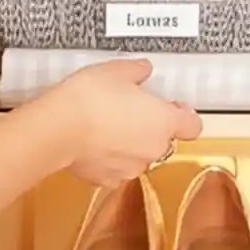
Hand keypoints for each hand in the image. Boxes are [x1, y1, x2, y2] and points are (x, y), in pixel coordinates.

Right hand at [35, 59, 202, 186]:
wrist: (56, 130)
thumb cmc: (91, 97)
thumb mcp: (115, 71)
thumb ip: (136, 70)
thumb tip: (144, 69)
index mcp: (165, 122)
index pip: (192, 126)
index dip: (184, 116)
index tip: (170, 105)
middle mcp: (154, 148)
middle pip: (164, 140)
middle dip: (152, 128)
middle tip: (130, 112)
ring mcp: (131, 168)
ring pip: (139, 156)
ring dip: (131, 146)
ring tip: (107, 128)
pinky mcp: (106, 180)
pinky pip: (115, 169)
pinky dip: (109, 160)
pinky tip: (93, 146)